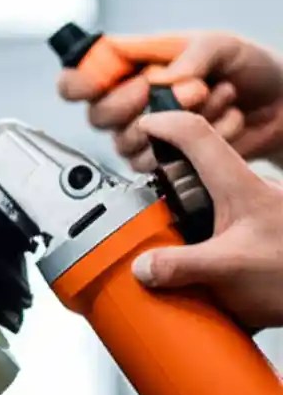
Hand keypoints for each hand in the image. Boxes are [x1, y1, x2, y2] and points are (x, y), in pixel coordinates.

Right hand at [58, 32, 282, 171]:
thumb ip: (190, 57)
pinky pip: (163, 161)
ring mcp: (145, 133)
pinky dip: (201, 139)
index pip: (77, 79)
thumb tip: (162, 81)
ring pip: (129, 142)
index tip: (99, 81)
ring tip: (213, 95)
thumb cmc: (244, 66)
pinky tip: (224, 118)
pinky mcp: (166, 160)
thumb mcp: (219, 44)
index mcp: (128, 67)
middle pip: (97, 116)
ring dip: (180, 118)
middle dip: (133, 104)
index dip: (77, 83)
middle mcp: (129, 102)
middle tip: (165, 88)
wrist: (279, 101)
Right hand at [131, 112, 282, 328]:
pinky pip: (215, 221)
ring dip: (179, 210)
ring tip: (166, 242)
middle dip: (162, 176)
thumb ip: (181, 266)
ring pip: (205, 194)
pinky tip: (192, 263)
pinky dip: (196, 235)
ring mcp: (253, 210)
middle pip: (193, 164)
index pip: (196, 134)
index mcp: (240, 186)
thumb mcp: (233, 271)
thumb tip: (140, 264)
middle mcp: (247, 190)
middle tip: (141, 201)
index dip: (163, 123)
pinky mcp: (255, 230)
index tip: (138, 128)